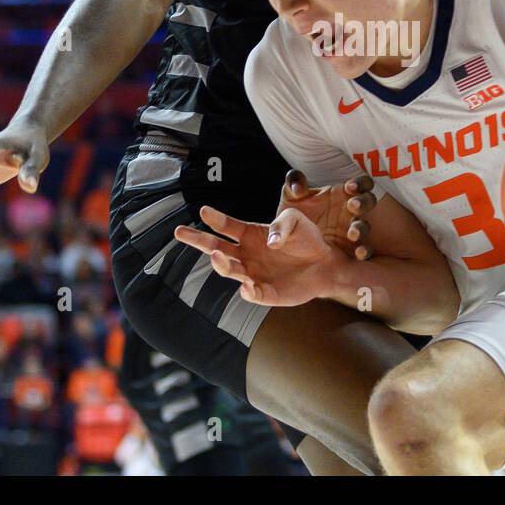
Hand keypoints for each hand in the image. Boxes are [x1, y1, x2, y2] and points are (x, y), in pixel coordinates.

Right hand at [174, 205, 347, 306]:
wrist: (325, 264)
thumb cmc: (307, 239)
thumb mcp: (297, 221)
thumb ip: (283, 224)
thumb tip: (270, 241)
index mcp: (250, 234)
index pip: (228, 226)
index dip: (216, 218)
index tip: (203, 210)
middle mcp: (246, 255)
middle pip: (216, 248)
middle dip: (198, 240)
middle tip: (179, 232)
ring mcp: (253, 274)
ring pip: (230, 271)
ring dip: (221, 264)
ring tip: (217, 256)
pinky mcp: (265, 293)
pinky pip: (251, 293)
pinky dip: (247, 291)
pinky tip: (247, 285)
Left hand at [277, 170, 376, 259]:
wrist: (290, 240)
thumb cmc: (295, 212)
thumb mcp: (291, 196)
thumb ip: (294, 184)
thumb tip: (298, 188)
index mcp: (342, 194)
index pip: (361, 184)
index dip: (360, 184)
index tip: (349, 187)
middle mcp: (351, 212)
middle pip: (368, 202)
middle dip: (363, 202)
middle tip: (352, 205)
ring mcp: (353, 231)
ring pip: (365, 227)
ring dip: (361, 228)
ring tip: (351, 233)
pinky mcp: (350, 250)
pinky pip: (364, 251)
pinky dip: (364, 251)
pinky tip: (358, 253)